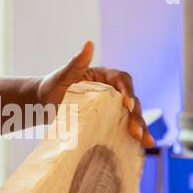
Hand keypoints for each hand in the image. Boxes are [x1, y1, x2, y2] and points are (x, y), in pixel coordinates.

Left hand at [36, 40, 153, 146]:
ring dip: (141, 129)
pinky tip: (139, 149)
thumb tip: (88, 43)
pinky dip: (132, 138)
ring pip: (132, 116)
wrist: (45, 105)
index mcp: (106, 76)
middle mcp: (114, 91)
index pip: (122, 80)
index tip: (128, 104)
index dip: (128, 92)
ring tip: (147, 142)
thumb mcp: (62, 76)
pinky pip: (124, 128)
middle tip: (138, 133)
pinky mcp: (110, 122)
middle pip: (131, 101)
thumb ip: (76, 62)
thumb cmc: (53, 87)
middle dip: (137, 117)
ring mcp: (113, 108)